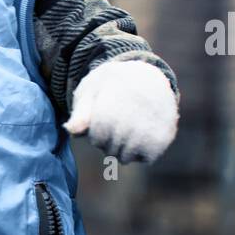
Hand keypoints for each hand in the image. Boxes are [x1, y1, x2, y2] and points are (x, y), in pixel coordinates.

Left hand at [63, 58, 178, 163]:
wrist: (150, 75)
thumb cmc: (113, 85)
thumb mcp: (92, 90)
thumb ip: (80, 113)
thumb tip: (71, 131)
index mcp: (108, 113)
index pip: (97, 140)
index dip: (97, 130)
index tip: (106, 111)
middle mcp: (128, 125)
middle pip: (110, 151)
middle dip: (109, 140)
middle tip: (120, 117)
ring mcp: (147, 133)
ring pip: (126, 158)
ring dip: (125, 147)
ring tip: (130, 125)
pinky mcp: (163, 139)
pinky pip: (146, 158)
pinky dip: (144, 150)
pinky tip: (145, 132)